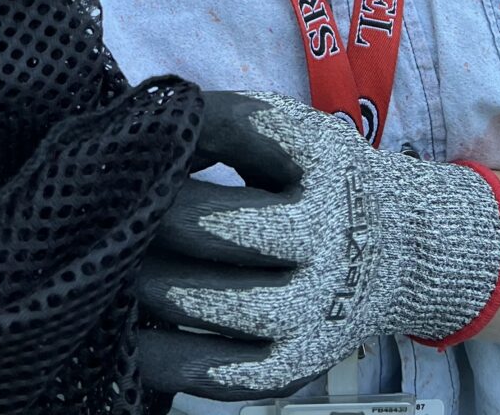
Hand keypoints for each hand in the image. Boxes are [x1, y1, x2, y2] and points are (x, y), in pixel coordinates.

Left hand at [136, 91, 499, 401]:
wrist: (392, 247)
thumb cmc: (311, 178)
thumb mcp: (283, 131)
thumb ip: (215, 126)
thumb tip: (136, 142)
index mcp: (323, 164)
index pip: (239, 135)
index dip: (177, 137)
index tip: (130, 141)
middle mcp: (330, 239)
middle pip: (230, 229)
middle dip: (157, 220)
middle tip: (106, 212)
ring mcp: (317, 310)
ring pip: (228, 306)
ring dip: (158, 289)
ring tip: (106, 269)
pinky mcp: (298, 364)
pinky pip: (229, 373)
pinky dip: (172, 362)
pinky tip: (127, 342)